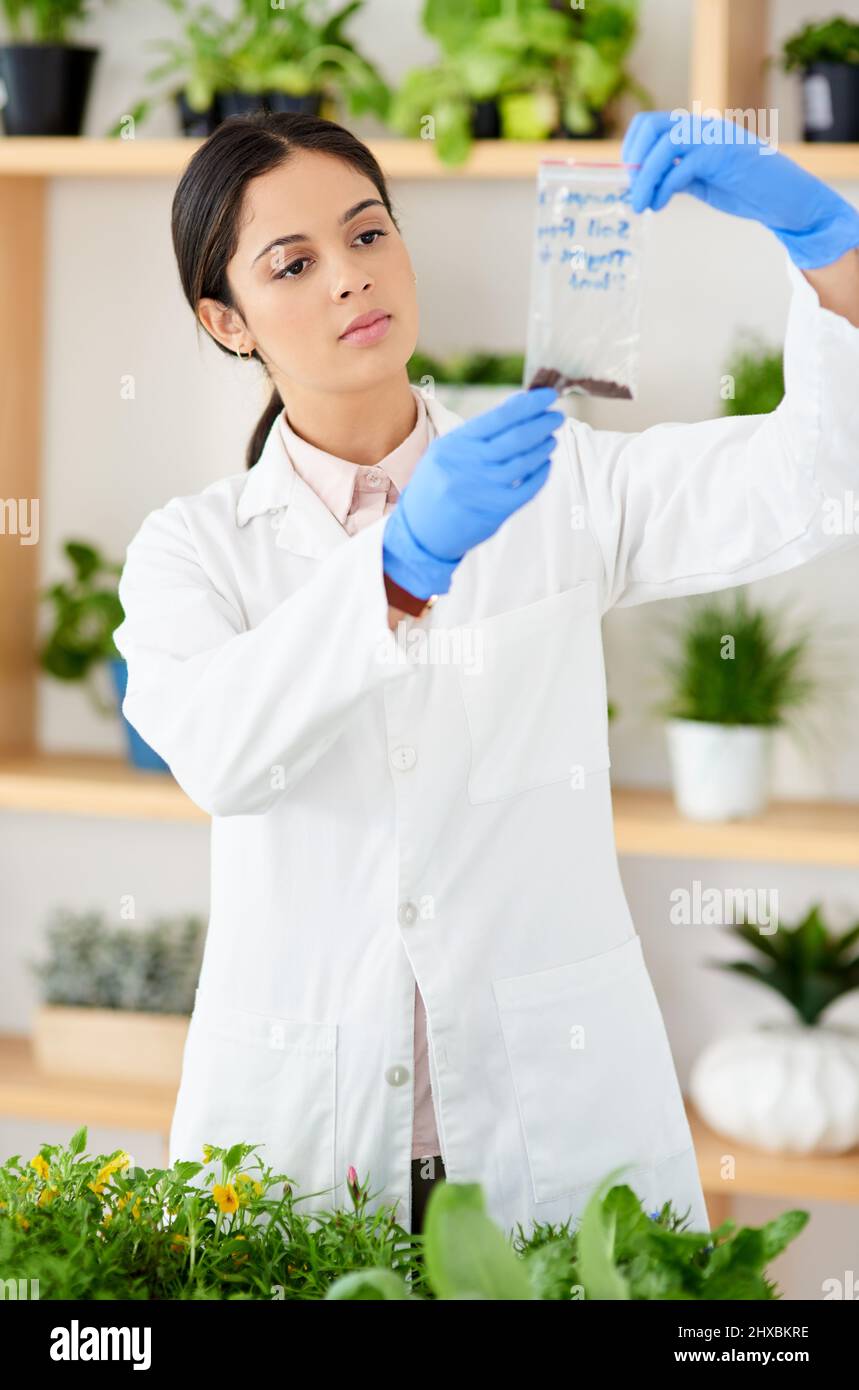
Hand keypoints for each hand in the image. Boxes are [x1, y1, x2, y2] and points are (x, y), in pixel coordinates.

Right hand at [382, 387, 563, 598]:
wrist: (421, 530)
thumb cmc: (437, 485)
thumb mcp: (446, 451)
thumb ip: (479, 432)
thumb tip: (519, 408)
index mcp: (455, 444)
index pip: (500, 417)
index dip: (529, 404)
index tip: (548, 395)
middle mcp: (469, 465)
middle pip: (516, 438)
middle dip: (542, 424)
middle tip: (557, 416)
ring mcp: (483, 489)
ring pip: (524, 463)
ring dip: (543, 447)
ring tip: (551, 438)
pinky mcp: (495, 511)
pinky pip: (527, 489)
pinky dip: (541, 474)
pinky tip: (546, 464)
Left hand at [621, 111, 858, 269]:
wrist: (786, 199)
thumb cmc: (747, 190)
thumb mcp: (702, 182)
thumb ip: (678, 174)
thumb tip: (647, 181)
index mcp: (696, 131)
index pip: (650, 123)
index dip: (632, 148)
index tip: (630, 178)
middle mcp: (703, 127)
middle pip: (650, 126)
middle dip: (633, 159)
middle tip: (633, 190)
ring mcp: (714, 138)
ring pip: (663, 145)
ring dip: (644, 179)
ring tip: (641, 205)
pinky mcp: (723, 155)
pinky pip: (681, 166)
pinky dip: (663, 188)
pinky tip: (660, 205)